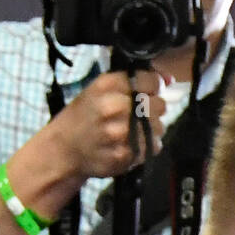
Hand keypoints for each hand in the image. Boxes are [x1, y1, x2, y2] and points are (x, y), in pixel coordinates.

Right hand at [47, 70, 166, 180]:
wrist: (65, 148)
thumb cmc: (85, 116)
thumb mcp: (100, 89)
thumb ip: (133, 80)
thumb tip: (169, 79)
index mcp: (107, 85)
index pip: (150, 80)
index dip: (154, 86)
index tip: (148, 91)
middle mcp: (113, 107)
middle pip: (158, 105)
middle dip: (153, 109)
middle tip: (139, 114)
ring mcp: (119, 133)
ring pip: (159, 127)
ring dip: (151, 129)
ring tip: (133, 131)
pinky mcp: (124, 155)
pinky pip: (153, 147)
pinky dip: (147, 146)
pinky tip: (132, 143)